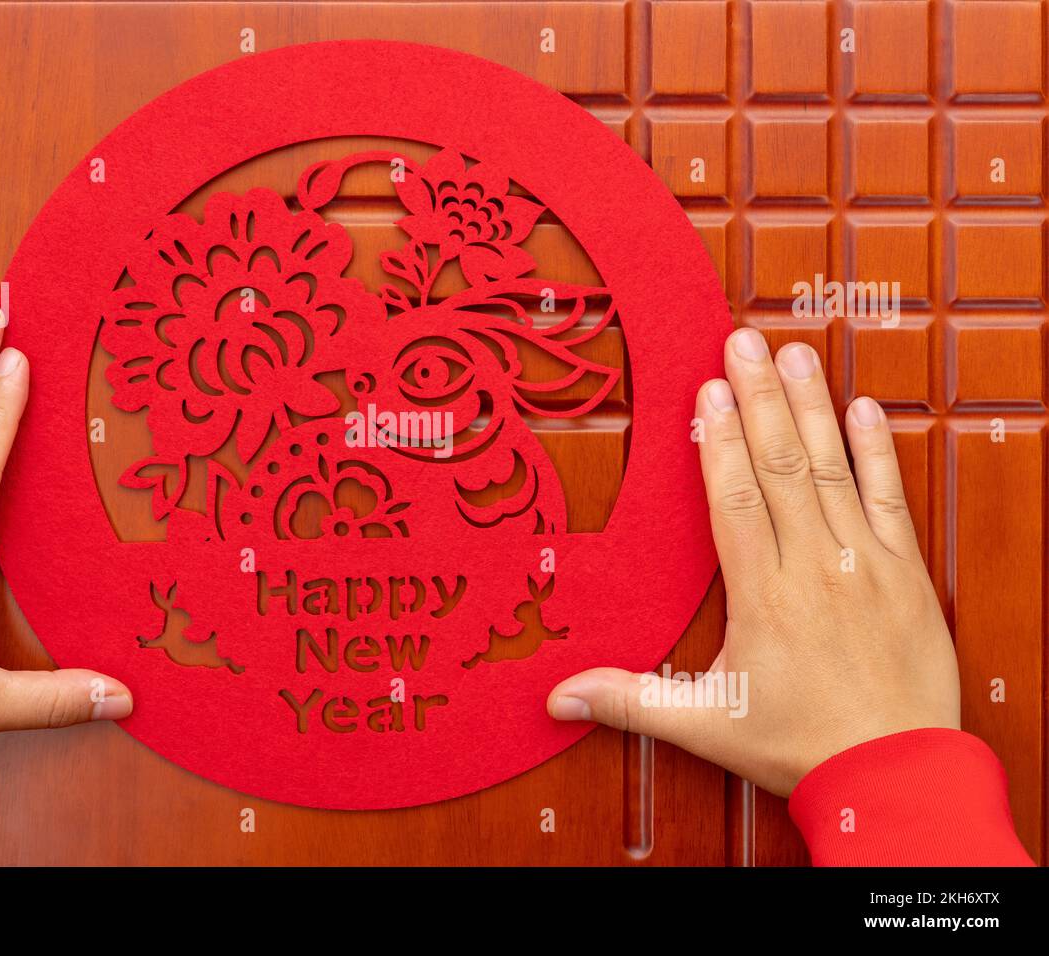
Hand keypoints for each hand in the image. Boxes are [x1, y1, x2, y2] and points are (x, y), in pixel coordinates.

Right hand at [547, 328, 958, 795]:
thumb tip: (557, 696)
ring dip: (811, 407)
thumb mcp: (707, 724)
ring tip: (794, 353)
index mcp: (763, 596)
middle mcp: (814, 568)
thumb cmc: (799, 747)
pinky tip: (864, 408)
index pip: (737, 500)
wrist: (898, 777)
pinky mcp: (905, 574)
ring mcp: (864, 565)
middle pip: (782, 467)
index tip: (708, 390)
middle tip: (743, 341)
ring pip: (834, 470)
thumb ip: (631, 702)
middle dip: (760, 399)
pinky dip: (877, 451)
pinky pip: (888, 499)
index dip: (720, 441)